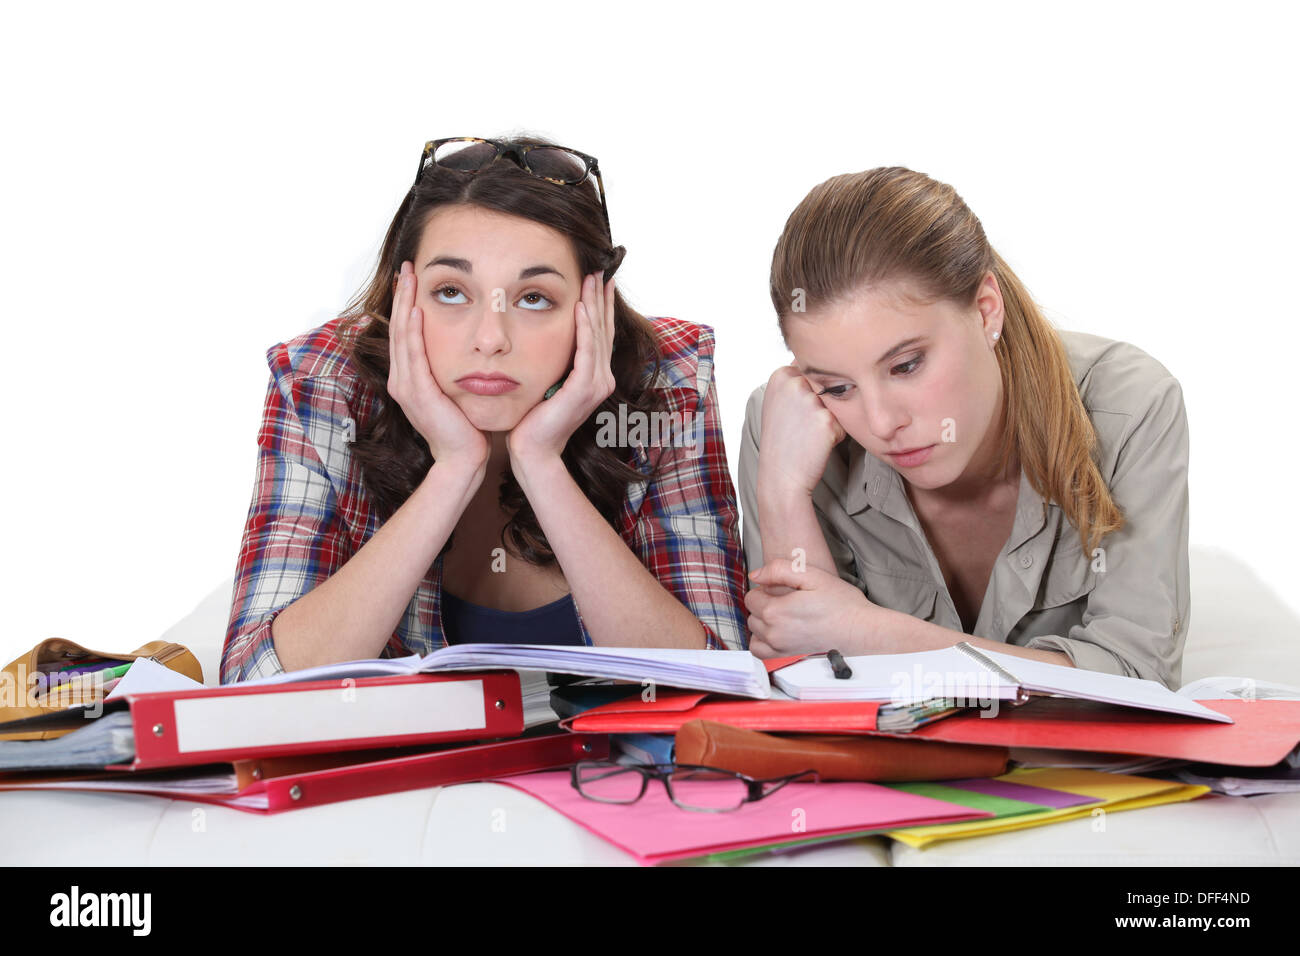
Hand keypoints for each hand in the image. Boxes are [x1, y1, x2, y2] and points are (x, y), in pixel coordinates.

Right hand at [386, 260, 488, 471]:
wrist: (462, 458)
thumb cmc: (464, 428)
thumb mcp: (453, 393)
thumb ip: (449, 372)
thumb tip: (463, 351)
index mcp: (408, 380)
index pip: (404, 334)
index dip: (405, 304)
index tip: (412, 279)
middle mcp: (401, 381)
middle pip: (398, 328)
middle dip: (402, 295)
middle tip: (407, 267)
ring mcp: (405, 387)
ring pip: (402, 336)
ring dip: (405, 304)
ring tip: (409, 277)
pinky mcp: (417, 393)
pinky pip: (413, 355)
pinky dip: (413, 331)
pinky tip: (417, 310)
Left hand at [507, 271, 616, 465]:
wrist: (533, 451)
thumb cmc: (534, 419)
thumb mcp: (548, 383)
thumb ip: (555, 363)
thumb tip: (546, 339)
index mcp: (594, 376)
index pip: (600, 333)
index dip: (600, 305)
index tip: (597, 279)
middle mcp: (602, 379)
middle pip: (603, 329)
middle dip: (601, 297)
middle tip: (599, 268)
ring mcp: (596, 384)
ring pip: (597, 335)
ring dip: (594, 304)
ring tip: (591, 279)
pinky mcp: (583, 389)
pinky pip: (586, 351)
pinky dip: (584, 328)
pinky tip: (580, 307)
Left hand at [745, 558, 885, 657]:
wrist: (859, 629)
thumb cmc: (841, 603)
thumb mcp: (812, 575)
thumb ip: (779, 570)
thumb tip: (755, 575)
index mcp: (776, 611)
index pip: (751, 596)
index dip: (765, 588)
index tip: (783, 588)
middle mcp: (773, 632)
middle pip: (752, 613)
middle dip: (764, 603)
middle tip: (788, 599)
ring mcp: (779, 646)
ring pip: (754, 630)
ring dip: (763, 620)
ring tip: (785, 614)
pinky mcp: (786, 655)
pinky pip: (759, 650)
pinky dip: (762, 640)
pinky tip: (777, 631)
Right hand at [756, 364, 846, 499]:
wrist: (780, 476)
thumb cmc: (781, 441)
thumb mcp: (778, 403)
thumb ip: (795, 381)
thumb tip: (823, 366)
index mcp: (780, 375)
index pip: (812, 373)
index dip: (808, 395)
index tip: (794, 413)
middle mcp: (794, 383)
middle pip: (825, 387)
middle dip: (819, 406)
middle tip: (800, 427)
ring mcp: (811, 400)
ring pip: (835, 404)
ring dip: (827, 420)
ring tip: (807, 435)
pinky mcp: (827, 419)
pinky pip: (841, 422)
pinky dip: (833, 435)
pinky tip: (815, 444)